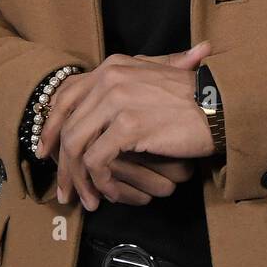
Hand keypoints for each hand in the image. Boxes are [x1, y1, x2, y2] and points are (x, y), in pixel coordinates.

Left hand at [36, 41, 213, 209]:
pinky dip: (100, 181)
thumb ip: (123, 86)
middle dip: (63, 164)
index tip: (47, 154)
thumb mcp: (152, 81)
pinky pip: (98, 160)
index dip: (51, 128)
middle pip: (67, 125)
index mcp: (111, 67)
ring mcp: (116, 100)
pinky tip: (111, 192)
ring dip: (79, 179)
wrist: (219, 104)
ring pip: (76, 145)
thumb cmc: (191, 98)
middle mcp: (108, 78)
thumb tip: (96, 110)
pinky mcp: (128, 125)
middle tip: (65, 190)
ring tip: (88, 199)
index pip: (65, 96)